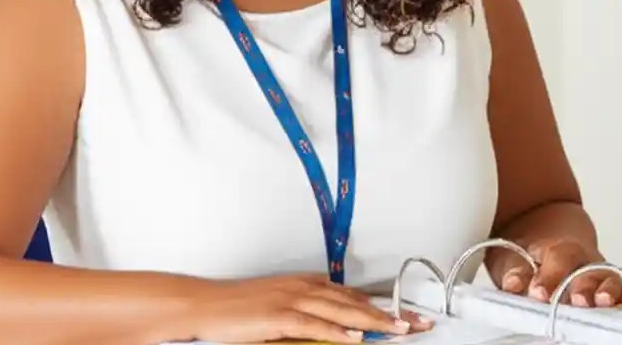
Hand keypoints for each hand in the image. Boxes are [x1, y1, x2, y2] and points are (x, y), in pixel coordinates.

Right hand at [184, 273, 432, 342]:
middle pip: (355, 301)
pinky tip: (355, 337)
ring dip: (373, 321)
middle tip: (418, 323)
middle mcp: (303, 286)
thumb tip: (335, 330)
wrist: (203, 304)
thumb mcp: (278, 309)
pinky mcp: (278, 315)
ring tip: (399, 331)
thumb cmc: (236, 309)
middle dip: (390, 313)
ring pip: (342, 310)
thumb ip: (307, 317)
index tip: (407, 316)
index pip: (353, 296)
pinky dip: (337, 330)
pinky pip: (314, 323)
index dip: (383, 306)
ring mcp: (291, 299)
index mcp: (305, 284)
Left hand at [489, 238, 621, 308]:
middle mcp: (583, 258)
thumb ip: (515, 271)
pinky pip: (620, 290)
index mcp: (558, 249)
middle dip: (584, 285)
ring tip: (605, 302)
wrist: (547, 232)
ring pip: (607, 278)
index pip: (558, 258)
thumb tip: (514, 284)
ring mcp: (597, 272)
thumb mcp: (514, 257)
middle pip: (587, 269)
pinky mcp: (606, 286)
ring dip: (608, 291)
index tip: (538, 293)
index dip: (550, 276)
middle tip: (578, 300)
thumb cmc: (529, 251)